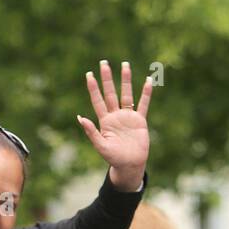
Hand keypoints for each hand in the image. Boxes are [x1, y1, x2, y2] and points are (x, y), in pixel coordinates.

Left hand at [78, 60, 150, 191]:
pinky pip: (143, 104)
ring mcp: (128, 117)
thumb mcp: (101, 146)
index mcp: (104, 121)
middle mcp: (115, 116)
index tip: (89, 75)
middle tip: (104, 63)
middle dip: (107, 78)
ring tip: (125, 65)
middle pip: (110, 93)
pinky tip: (148, 81)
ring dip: (125, 80)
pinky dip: (146, 93)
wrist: (129, 165)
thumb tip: (80, 118)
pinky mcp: (140, 120)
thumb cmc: (113, 158)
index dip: (93, 88)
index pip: (98, 100)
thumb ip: (91, 132)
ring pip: (126, 94)